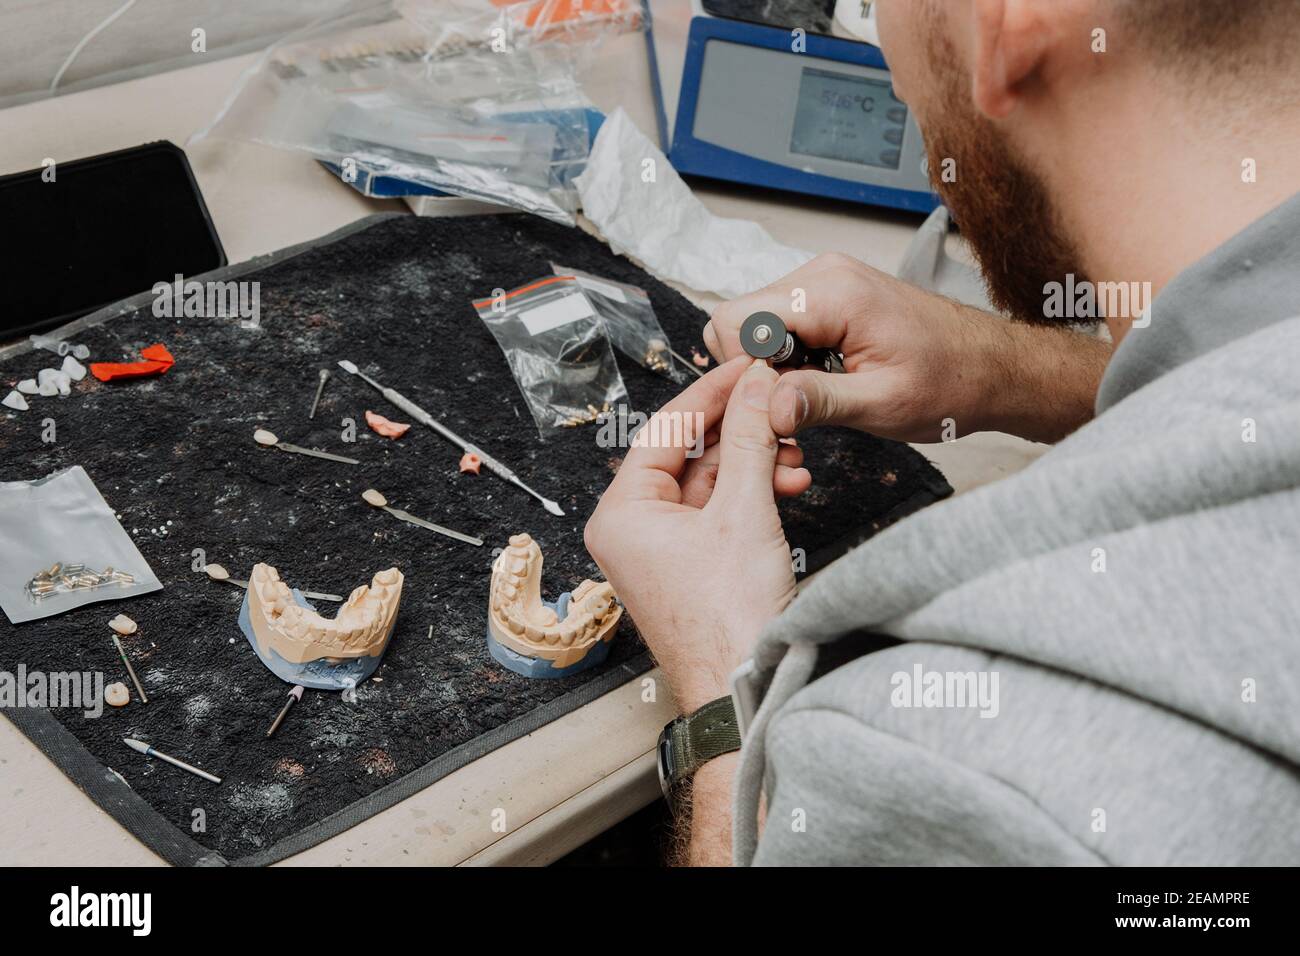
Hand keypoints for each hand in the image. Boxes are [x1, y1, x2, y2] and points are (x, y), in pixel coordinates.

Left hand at [585, 358, 802, 712]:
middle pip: (687, 452)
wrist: (744, 689)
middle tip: (777, 405)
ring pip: (708, 482)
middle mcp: (632, 529)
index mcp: (621, 512)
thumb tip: (754, 384)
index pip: (664, 428)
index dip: (711, 392)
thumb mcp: (744, 512)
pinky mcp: (689, 564)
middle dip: (740, 431)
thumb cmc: (729, 622)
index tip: (746, 365)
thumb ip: (750, 439)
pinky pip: (717, 511)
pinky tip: (786, 485)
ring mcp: (660, 549)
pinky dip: (751, 495)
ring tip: (793, 457)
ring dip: (753, 463)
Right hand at [704, 253, 1109, 443]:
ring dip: (771, 366)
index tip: (776, 402)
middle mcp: (823, 274)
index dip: (743, 371)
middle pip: (737, 319)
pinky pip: (780, 322)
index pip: (735, 320)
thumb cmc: (951, 382)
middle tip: (796, 405)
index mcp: (833, 294)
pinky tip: (824, 378)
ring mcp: (825, 279)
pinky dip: (789, 356)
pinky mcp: (830, 293)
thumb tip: (766, 408)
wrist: (994, 366)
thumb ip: (818, 402)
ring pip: (754, 323)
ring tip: (817, 393)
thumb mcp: (883, 405)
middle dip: (753, 370)